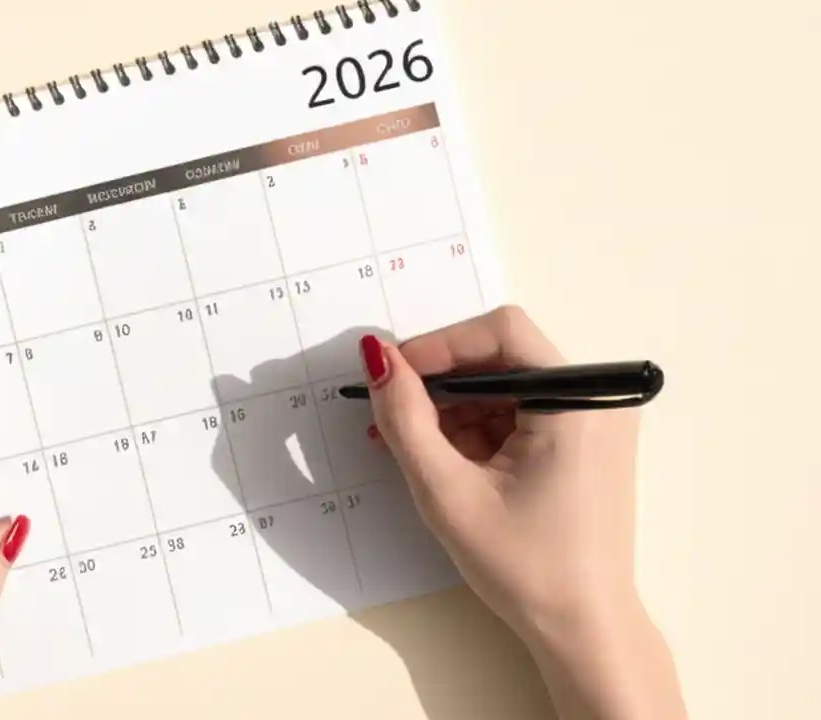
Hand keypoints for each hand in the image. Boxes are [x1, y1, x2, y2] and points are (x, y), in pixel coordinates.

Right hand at [362, 307, 683, 718]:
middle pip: (503, 357)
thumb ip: (405, 417)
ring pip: (507, 386)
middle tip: (392, 418)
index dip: (439, 344)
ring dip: (454, 409)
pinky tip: (445, 462)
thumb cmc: (521, 566)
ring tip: (412, 451)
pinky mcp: (584, 444)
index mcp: (577, 401)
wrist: (582, 630)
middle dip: (441, 384)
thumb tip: (375, 354)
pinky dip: (478, 429)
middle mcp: (597, 400)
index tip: (394, 377)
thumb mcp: (447, 491)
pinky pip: (521, 414)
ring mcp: (594, 422)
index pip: (501, 331)